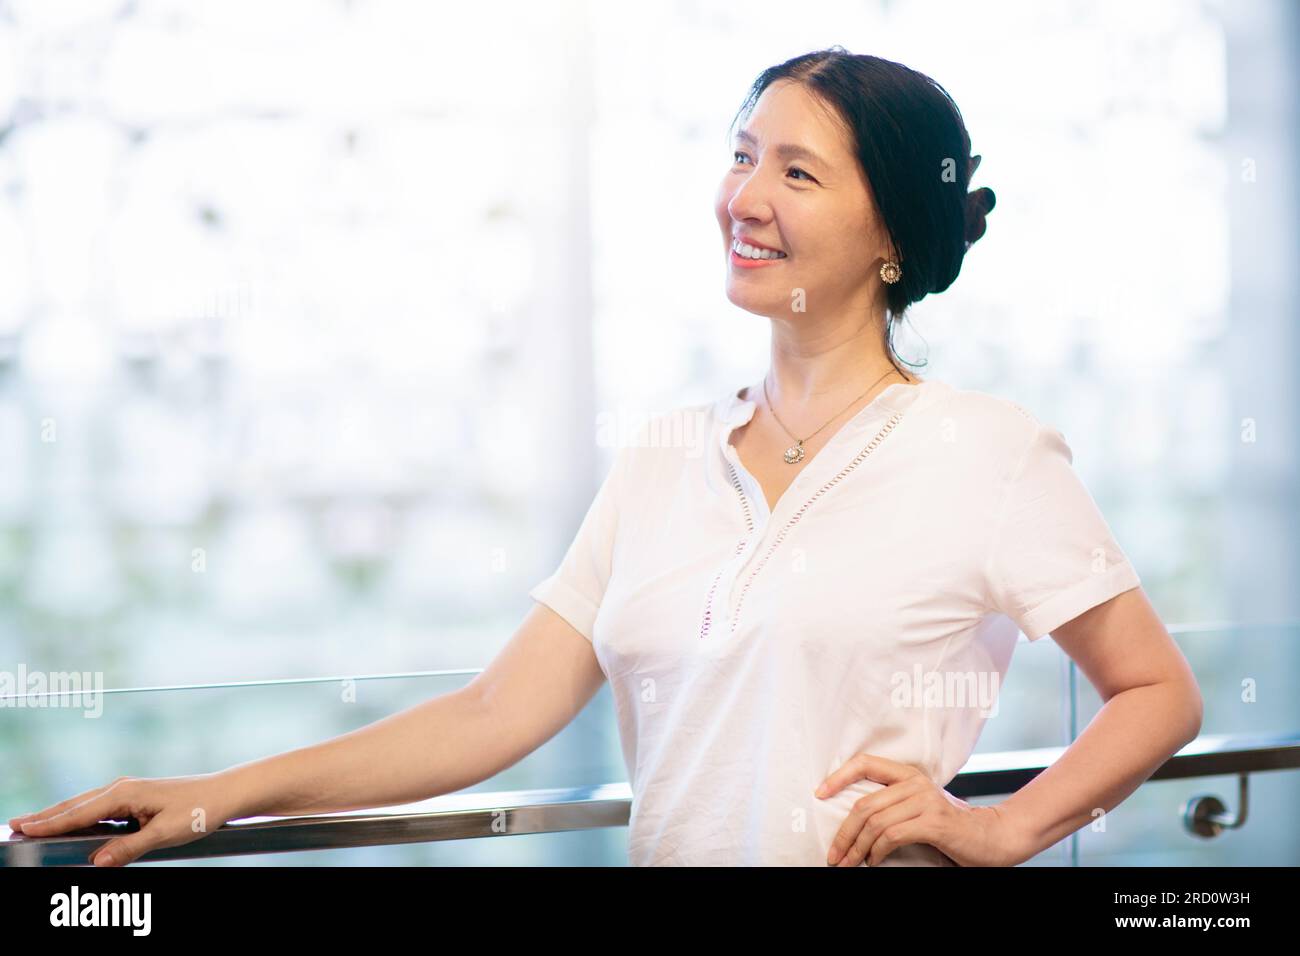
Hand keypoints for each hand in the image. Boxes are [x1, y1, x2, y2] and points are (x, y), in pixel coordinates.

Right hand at [7, 773, 242, 866]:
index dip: (48, 823)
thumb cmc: (200, 809)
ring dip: (60, 815)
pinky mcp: (137, 799)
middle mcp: (123, 789)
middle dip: (45, 816)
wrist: (226, 793)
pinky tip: (72, 824)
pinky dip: (80, 816)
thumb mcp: (166, 833)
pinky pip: (101, 809)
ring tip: (33, 825)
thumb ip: (130, 847)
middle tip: (14, 826)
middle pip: (76, 806)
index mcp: (125, 794)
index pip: (78, 813)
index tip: (21, 828)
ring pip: (86, 806)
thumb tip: (97, 861)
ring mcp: (130, 792)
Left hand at [815, 753, 1022, 866]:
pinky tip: (873, 861)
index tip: (819, 794)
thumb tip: (853, 821)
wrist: (991, 837)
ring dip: (857, 848)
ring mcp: (926, 800)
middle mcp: (915, 782)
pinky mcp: (934, 822)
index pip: (865, 763)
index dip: (838, 776)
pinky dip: (877, 852)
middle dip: (844, 833)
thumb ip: (892, 804)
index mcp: (908, 774)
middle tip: (834, 855)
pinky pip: (893, 836)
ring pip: (875, 822)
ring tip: (849, 864)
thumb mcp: (917, 807)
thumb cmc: (949, 826)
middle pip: (864, 804)